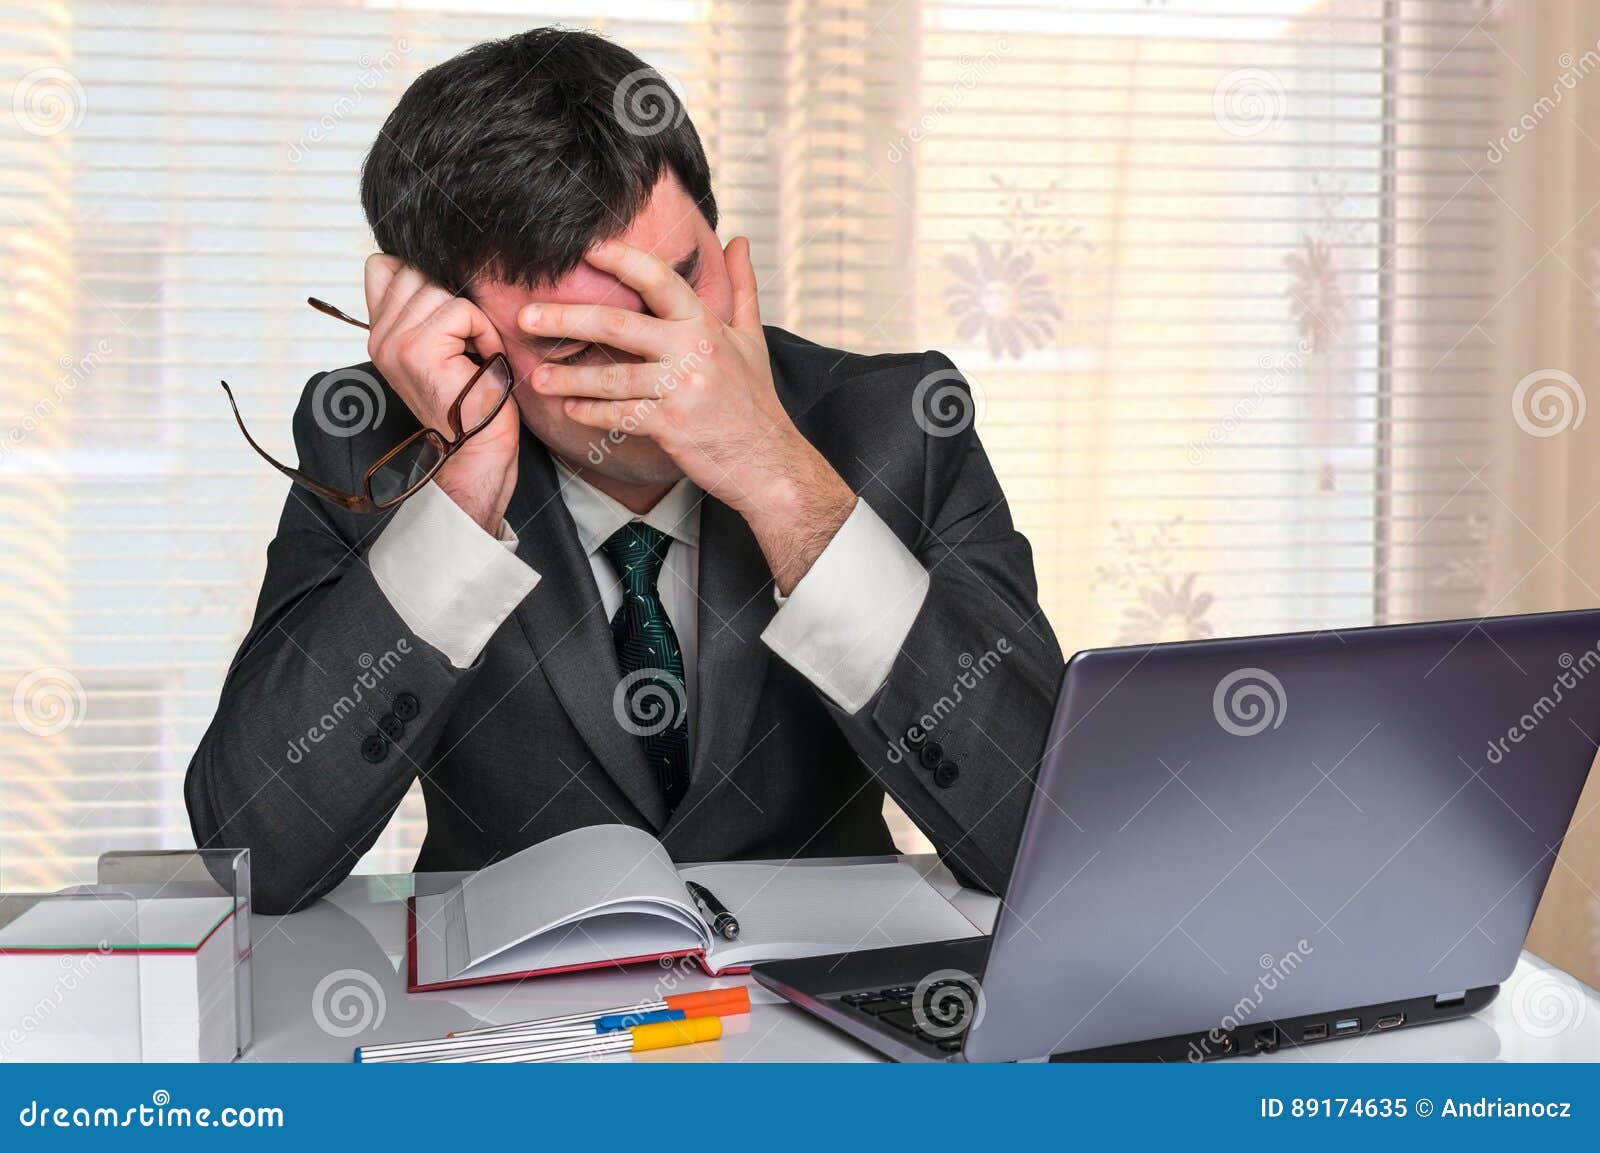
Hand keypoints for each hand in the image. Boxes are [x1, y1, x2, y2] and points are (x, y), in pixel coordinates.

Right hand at [363, 254, 519, 533]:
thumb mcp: (442, 344)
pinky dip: (482, 332)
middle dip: (452, 300)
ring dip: (471, 319)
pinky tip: (482, 359)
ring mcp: (394, 344)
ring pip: (439, 290)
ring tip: (474, 353)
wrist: (478, 449)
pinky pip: (460, 311)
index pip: (383, 266)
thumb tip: (430, 262)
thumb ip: (423, 306)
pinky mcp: (418, 351)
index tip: (447, 319)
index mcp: (379, 332)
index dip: (422, 278)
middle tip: (465, 343)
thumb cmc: (473, 397)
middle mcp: (379, 337)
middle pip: (415, 272)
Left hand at [518, 238, 855, 592]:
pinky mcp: (671, 425)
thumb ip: (741, 287)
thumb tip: (739, 241)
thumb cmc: (755, 400)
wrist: (769, 461)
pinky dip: (592, 414)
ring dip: (568, 379)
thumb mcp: (752, 338)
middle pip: (618, 325)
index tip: (585, 250)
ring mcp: (681, 389)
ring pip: (611, 377)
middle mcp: (693, 350)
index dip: (621, 260)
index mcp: (706, 323)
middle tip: (526, 316)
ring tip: (537, 378)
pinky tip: (570, 411)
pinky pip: (620, 415)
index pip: (658, 280)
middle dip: (567, 318)